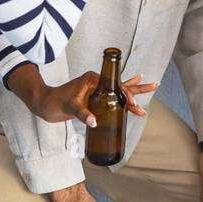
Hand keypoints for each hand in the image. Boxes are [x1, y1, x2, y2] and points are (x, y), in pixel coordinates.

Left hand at [34, 70, 153, 125]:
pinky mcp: (96, 96)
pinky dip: (123, 94)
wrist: (46, 104)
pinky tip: (132, 95)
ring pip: (120, 89)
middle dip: (138, 88)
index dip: (126, 95)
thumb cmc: (56, 102)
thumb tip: (95, 122)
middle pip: (122, 84)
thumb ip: (83, 114)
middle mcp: (98, 81)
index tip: (132, 105)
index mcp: (93, 79)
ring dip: (135, 90)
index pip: (115, 86)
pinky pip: (113, 95)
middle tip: (156, 85)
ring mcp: (98, 89)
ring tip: (153, 84)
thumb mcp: (71, 108)